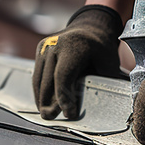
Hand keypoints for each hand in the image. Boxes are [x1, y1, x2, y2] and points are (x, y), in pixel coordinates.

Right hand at [32, 4, 124, 119]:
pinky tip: (44, 102)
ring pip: (39, 79)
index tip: (69, 114)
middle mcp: (56, 44)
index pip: (63, 76)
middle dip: (50, 102)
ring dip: (41, 99)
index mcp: (75, 45)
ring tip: (47, 115)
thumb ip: (104, 80)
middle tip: (52, 119)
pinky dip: (39, 90)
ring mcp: (46, 46)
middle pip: (49, 80)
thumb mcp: (108, 62)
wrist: (91, 26)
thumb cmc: (102, 48)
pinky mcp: (40, 49)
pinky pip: (37, 74)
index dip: (64, 97)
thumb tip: (107, 105)